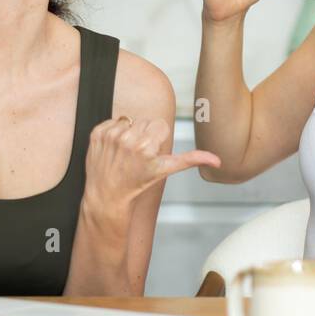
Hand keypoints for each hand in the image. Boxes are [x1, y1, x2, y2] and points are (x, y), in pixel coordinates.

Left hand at [84, 117, 220, 212]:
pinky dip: (113, 132)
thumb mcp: (166, 170)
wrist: (107, 195)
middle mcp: (128, 138)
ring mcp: (111, 135)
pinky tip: (113, 148)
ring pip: (129, 120)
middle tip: (137, 155)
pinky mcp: (97, 133)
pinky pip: (112, 121)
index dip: (157, 139)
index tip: (150, 154)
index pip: (160, 124)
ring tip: (125, 152)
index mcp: (147, 145)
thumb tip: (217, 160)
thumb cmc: (137, 183)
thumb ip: (191, 159)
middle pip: (145, 121)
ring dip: (128, 133)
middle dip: (143, 135)